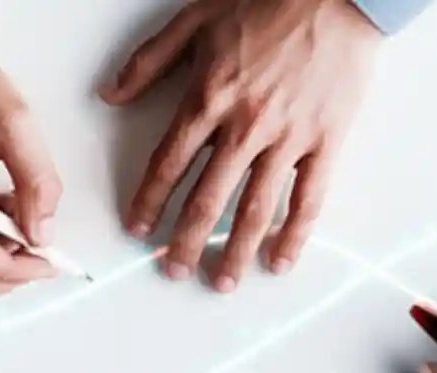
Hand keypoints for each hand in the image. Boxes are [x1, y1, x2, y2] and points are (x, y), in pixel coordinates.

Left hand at [101, 0, 381, 290]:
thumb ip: (150, 60)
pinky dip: (294, 235)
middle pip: (207, 198)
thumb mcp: (196, 18)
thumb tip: (110, 95)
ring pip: (255, 208)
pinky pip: (308, 199)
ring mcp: (288, 138)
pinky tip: (280, 261)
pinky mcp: (326, 142)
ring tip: (223, 282)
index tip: (139, 229)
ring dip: (235, 251)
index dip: (150, 201)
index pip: (170, 163)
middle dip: (186, 241)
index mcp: (209, 97)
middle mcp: (245, 126)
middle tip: (173, 271)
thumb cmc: (269, 0)